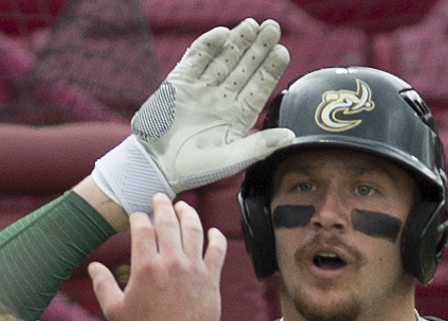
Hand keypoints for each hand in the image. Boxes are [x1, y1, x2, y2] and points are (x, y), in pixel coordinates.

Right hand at [90, 194, 225, 320]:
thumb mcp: (116, 310)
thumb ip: (103, 285)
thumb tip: (94, 267)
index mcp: (146, 266)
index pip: (142, 229)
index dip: (139, 218)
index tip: (138, 218)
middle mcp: (171, 261)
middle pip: (168, 221)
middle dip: (162, 205)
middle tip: (160, 198)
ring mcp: (193, 267)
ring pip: (193, 229)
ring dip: (187, 213)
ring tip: (183, 207)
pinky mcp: (211, 276)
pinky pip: (217, 249)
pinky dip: (216, 237)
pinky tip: (213, 231)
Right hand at [92, 19, 293, 210]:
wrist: (155, 165)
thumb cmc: (194, 168)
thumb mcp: (230, 160)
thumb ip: (260, 146)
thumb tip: (291, 136)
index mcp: (238, 115)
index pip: (260, 87)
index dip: (271, 68)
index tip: (282, 51)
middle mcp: (222, 98)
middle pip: (245, 67)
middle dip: (258, 47)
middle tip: (272, 28)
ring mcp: (201, 87)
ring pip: (224, 58)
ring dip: (238, 41)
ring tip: (252, 25)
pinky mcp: (180, 81)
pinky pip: (197, 58)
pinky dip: (209, 45)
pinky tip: (223, 34)